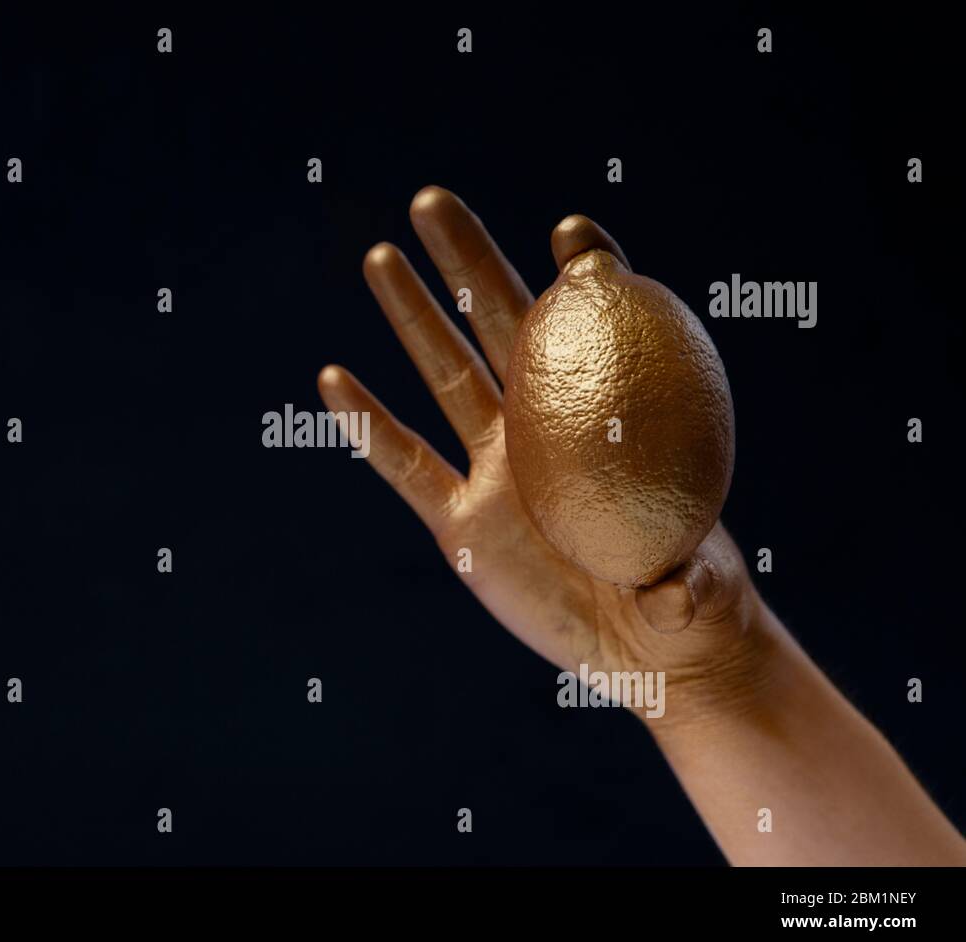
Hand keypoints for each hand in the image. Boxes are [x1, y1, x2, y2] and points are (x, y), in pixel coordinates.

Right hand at [318, 187, 765, 722]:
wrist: (649, 650)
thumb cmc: (692, 604)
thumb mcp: (700, 595)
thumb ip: (689, 584)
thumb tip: (676, 584)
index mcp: (610, 419)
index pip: (598, 328)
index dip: (585, 276)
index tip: (573, 233)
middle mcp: (545, 431)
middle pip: (499, 328)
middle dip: (468, 262)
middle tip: (433, 199)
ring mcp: (497, 473)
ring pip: (444, 376)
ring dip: (412, 316)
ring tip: (380, 255)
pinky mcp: (461, 524)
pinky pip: (406, 466)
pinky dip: (368, 424)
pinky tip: (333, 377)